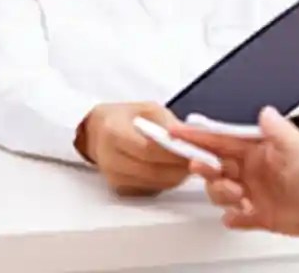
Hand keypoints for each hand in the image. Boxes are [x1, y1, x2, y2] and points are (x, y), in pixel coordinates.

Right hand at [76, 102, 190, 195]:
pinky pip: (151, 189)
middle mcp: (111, 160)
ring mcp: (115, 178)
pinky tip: (174, 168)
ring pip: (155, 184)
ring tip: (190, 162)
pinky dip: (166, 181)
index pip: (149, 150)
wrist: (96, 132)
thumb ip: (168, 123)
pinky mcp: (121, 189)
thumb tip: (190, 138)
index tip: (196, 149)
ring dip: (177, 175)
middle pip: (153, 171)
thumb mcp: (147, 108)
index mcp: (114, 133)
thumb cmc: (124, 117)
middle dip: (180, 167)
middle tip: (201, 159)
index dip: (174, 153)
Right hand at [170, 107, 298, 241]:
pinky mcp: (263, 215)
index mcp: (261, 148)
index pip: (222, 138)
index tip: (176, 131)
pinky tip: (237, 215)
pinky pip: (237, 217)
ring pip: (221, 191)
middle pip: (215, 166)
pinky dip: (233, 217)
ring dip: (220, 193)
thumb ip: (279, 131)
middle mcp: (256, 169)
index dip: (198, 135)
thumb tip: (263, 111)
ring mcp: (257, 192)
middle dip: (204, 167)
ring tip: (236, 196)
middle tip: (202, 168)